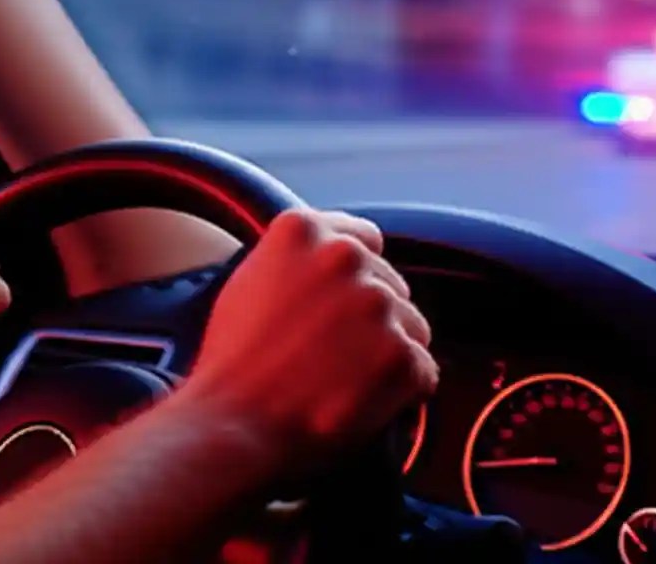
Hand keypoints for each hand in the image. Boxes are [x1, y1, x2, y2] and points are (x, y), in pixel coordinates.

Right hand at [187, 208, 437, 470]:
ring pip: (411, 327)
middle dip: (371, 318)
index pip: (364, 239)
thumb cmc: (233, 363)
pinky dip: (402, 392)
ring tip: (343, 382)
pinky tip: (360, 403)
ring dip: (388, 354)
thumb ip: (297, 259)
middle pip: (390, 285)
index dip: (355, 280)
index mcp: (305, 231)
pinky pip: (422, 372)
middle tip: (331, 355)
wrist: (232, 425)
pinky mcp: (401, 354)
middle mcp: (346, 256)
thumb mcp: (250, 282)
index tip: (340, 307)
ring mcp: (378, 304)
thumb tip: (333, 260)